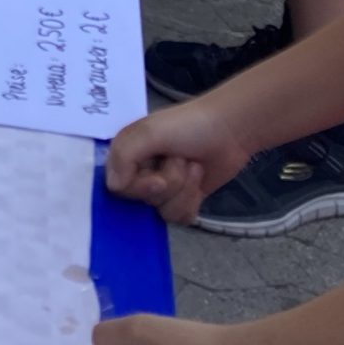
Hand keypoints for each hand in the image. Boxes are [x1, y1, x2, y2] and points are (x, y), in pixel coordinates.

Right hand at [106, 95, 253, 222]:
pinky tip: (200, 183)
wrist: (230, 130)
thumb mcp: (149, 132)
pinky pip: (179, 218)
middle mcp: (141, 173)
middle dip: (168, 184)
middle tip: (181, 161)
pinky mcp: (184, 200)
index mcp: (127, 154)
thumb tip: (113, 187)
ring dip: (184, 191)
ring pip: (163, 213)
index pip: (118, 187)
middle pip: (143, 201)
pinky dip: (191, 202)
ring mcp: (164, 189)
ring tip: (194, 167)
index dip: (139, 187)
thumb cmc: (187, 126)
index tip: (157, 179)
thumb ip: (124, 155)